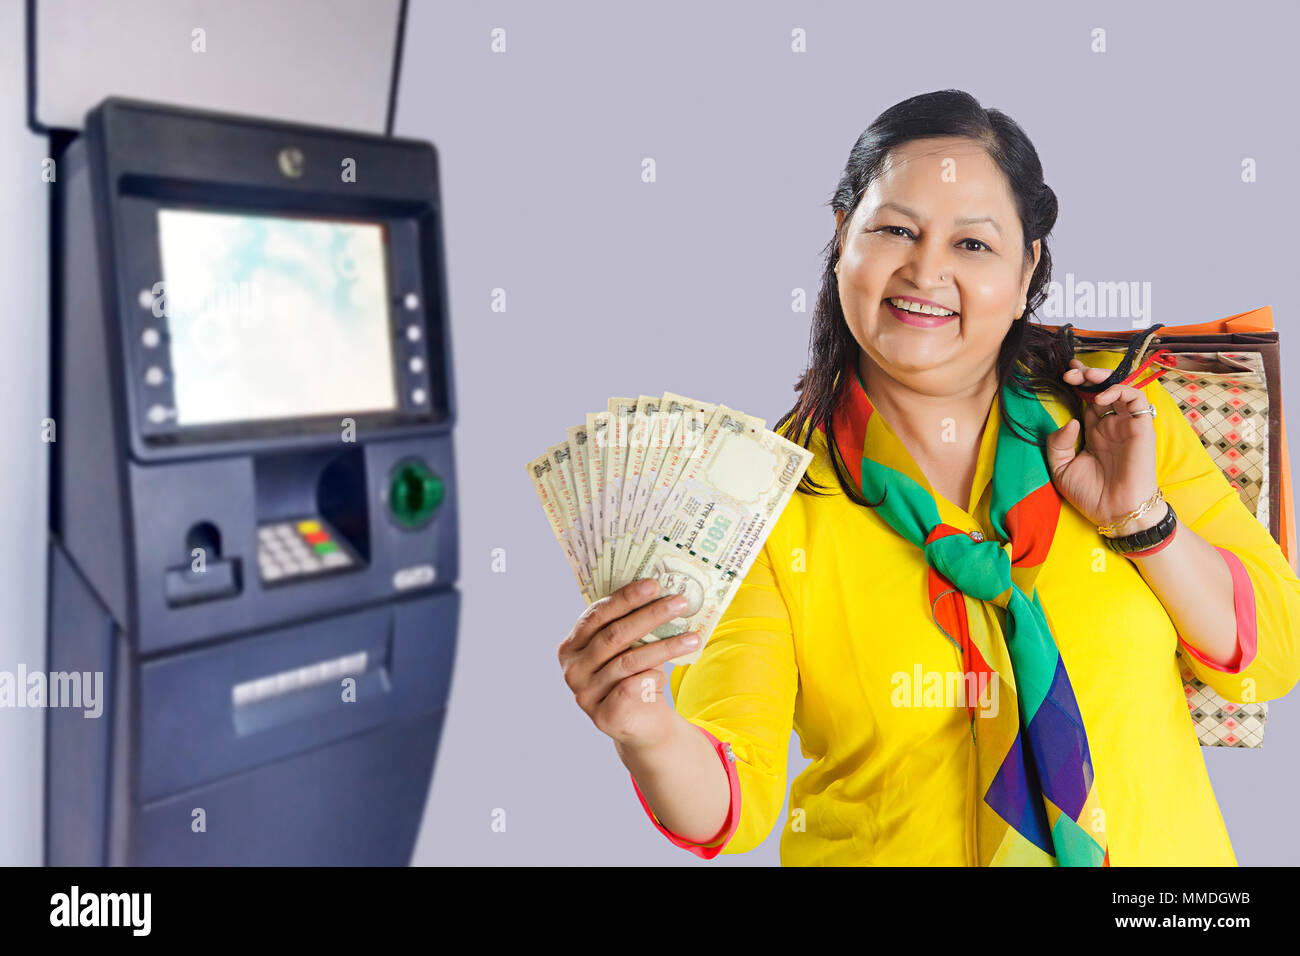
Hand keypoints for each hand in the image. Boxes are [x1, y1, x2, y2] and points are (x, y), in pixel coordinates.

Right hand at [557, 578, 702, 750]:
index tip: (654, 584)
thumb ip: (632, 626)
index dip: (625, 598)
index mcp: (572, 646)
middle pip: (614, 636)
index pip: (597, 615)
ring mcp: (584, 695)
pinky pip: (632, 689)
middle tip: (679, 603)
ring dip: (665, 647)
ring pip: (628, 662)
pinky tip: (666, 675)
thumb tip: (662, 591)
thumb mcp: (628, 649)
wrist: (641, 724)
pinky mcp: (603, 716)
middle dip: (650, 616)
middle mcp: (573, 670)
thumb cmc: (634, 676)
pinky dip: (652, 678)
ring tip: (693, 637)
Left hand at [1044, 358, 1163, 532]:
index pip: (1085, 398)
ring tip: (1084, 377)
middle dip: (1085, 375)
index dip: (1077, 383)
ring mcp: (1126, 424)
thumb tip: (1070, 420)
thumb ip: (1058, 443)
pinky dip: (1119, 390)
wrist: (1115, 511)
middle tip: (1069, 372)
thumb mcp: (1061, 467)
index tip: (1062, 374)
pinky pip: (1136, 399)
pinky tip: (1100, 397)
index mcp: (1093, 431)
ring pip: (1120, 387)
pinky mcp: (1141, 427)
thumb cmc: (1090, 494)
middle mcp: (1110, 424)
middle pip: (1101, 388)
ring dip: (1102, 377)